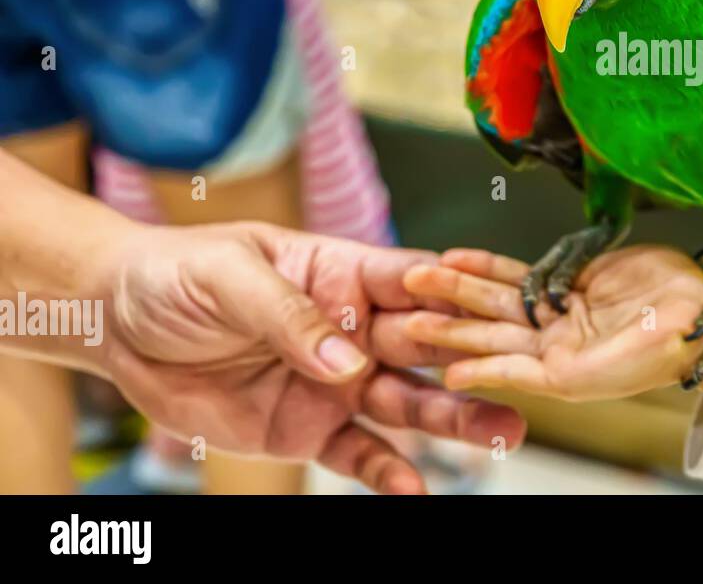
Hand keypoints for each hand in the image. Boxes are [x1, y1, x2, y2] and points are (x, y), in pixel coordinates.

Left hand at [98, 221, 524, 493]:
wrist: (118, 324)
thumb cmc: (177, 275)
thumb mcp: (231, 277)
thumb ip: (292, 316)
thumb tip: (347, 361)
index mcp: (341, 273)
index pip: (412, 281)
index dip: (456, 294)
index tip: (501, 310)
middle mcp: (352, 329)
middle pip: (427, 346)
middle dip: (476, 361)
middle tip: (524, 377)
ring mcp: (335, 383)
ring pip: (407, 403)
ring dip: (453, 419)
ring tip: (502, 433)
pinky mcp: (308, 429)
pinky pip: (357, 453)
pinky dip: (387, 473)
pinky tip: (414, 490)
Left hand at [402, 245, 702, 403]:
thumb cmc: (675, 345)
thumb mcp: (623, 362)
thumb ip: (575, 369)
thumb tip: (539, 378)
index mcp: (564, 373)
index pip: (509, 367)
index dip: (476, 363)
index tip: (440, 366)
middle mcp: (553, 345)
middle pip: (490, 330)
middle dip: (447, 320)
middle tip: (403, 314)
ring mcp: (557, 312)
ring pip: (497, 298)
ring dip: (458, 287)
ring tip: (418, 276)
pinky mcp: (567, 280)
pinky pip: (520, 272)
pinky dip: (489, 266)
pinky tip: (459, 257)